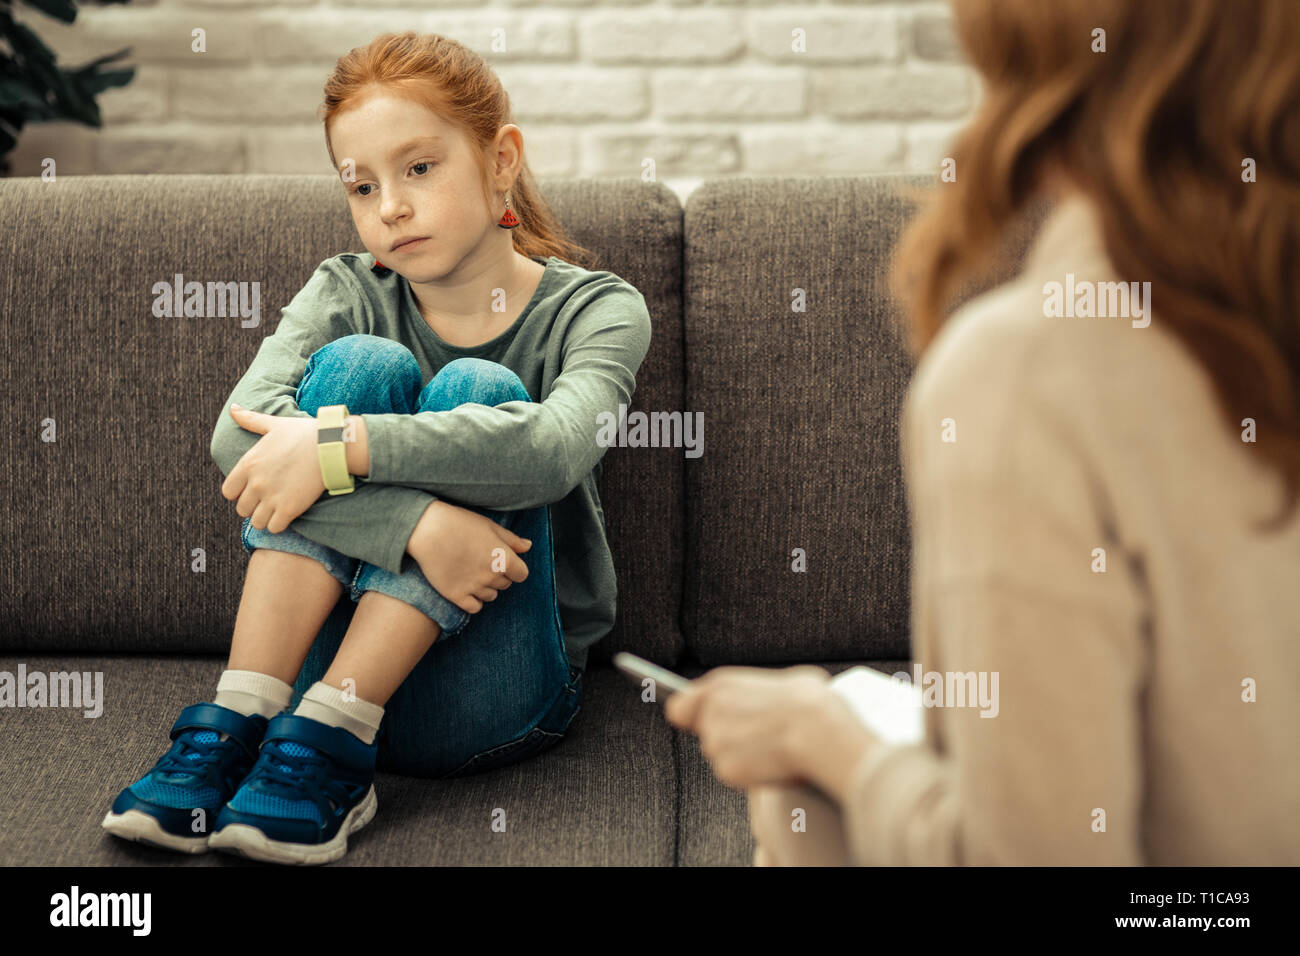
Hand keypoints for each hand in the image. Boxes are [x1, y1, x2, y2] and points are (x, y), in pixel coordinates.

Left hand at [221, 404, 325, 532]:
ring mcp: (272, 497)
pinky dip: (279, 524)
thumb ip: (250, 420)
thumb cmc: (303, 432)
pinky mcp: (289, 509)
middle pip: (242, 509)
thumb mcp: (274, 424)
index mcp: (248, 464)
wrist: (330, 446)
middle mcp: (256, 483)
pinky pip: (274, 528)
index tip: (252, 490)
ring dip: (266, 518)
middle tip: (268, 501)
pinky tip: (288, 515)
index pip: (228, 491)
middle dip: (254, 507)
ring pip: (257, 522)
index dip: (239, 493)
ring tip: (277, 511)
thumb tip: (233, 408)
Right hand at [406, 501, 531, 613]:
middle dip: (498, 575)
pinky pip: (475, 607)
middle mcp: (492, 575)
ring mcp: (474, 587)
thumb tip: (528, 546)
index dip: (514, 568)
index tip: (503, 561)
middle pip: (505, 584)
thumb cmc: (459, 523)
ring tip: (471, 572)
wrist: (428, 530)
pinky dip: (473, 601)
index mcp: (504, 558)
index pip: (522, 574)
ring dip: (486, 587)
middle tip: (481, 562)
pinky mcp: (456, 595)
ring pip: (491, 596)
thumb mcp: (490, 526)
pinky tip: (466, 587)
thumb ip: (511, 540)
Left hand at [663, 665, 836, 788]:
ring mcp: (715, 744)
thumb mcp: (780, 679)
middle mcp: (710, 713)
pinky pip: (734, 774)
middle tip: (759, 735)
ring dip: (741, 755)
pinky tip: (773, 763)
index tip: (703, 722)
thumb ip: (755, 691)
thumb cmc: (810, 702)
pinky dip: (750, 773)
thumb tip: (764, 698)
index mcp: (719, 686)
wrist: (821, 732)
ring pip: (721, 755)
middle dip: (728, 737)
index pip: (679, 707)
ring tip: (772, 749)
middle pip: (707, 734)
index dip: (692, 717)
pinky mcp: (727, 771)